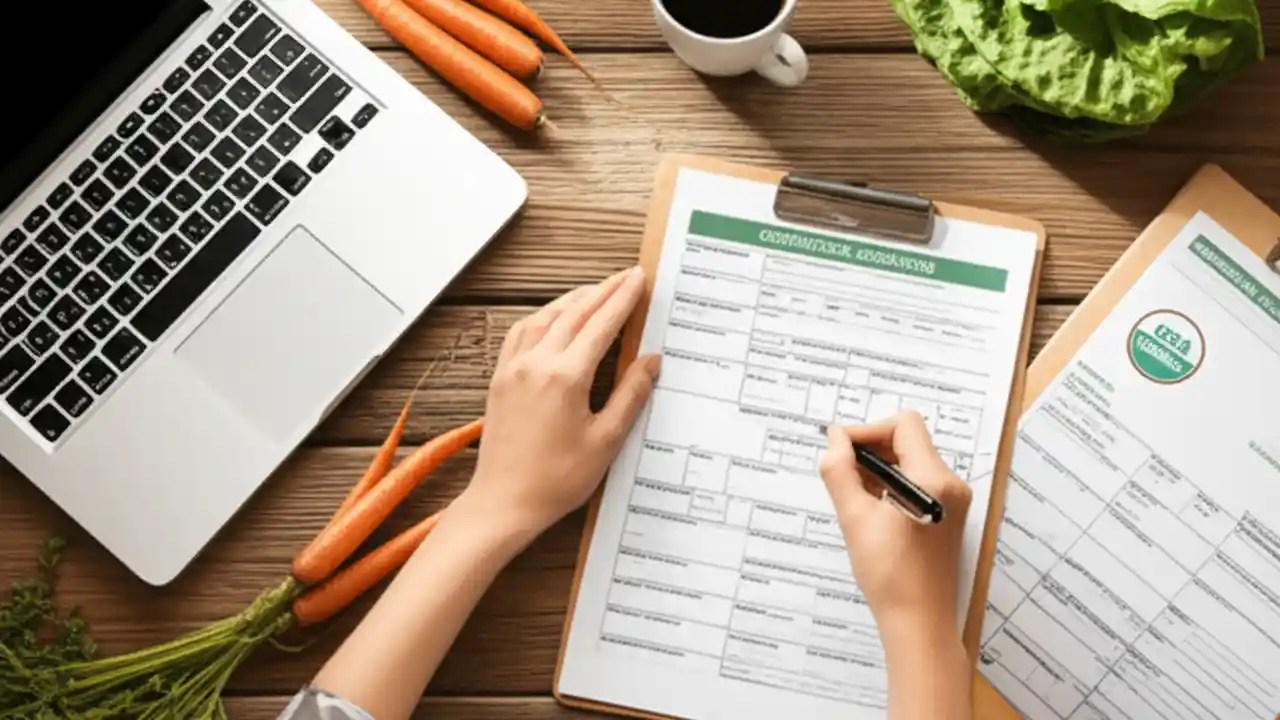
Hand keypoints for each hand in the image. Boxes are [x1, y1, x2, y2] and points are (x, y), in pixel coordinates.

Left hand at [463, 266, 660, 539]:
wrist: (503, 502)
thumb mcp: (606, 441)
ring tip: (596, 290)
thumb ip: (630, 395)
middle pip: (575, 312)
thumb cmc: (555, 480)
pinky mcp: (500, 379)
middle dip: (603, 291)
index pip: (602, 324)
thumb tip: (651, 361)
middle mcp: (536, 363)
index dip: (624, 298)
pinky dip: (543, 316)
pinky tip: (553, 317)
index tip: (639, 280)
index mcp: (566, 377)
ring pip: (546, 317)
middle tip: (625, 277)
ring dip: (573, 299)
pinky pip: (522, 332)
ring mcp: (513, 368)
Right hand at [818, 412, 971, 636]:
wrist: (918, 622)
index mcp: (934, 479)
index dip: (867, 431)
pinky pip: (916, 484)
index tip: (839, 448)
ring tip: (851, 492)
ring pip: (910, 463)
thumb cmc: (891, 576)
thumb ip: (840, 471)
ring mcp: (950, 502)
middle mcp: (949, 485)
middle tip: (840, 470)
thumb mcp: (855, 518)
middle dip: (871, 449)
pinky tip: (868, 507)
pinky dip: (889, 486)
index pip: (903, 426)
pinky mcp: (944, 517)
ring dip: (878, 469)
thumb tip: (834, 440)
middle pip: (908, 441)